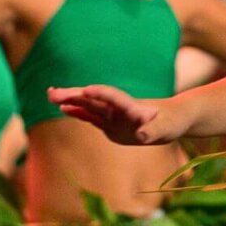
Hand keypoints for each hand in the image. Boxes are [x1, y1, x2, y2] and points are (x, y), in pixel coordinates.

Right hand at [48, 85, 186, 144]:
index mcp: (133, 106)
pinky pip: (91, 116)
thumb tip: (141, 135)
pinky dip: (78, 111)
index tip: (86, 90)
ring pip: (89, 105)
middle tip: (52, 93)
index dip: (101, 94)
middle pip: (94, 99)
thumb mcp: (167, 128)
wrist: (174, 118)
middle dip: (75, 95)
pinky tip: (63, 108)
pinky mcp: (111, 123)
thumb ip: (153, 131)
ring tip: (51, 96)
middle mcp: (119, 108)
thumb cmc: (173, 121)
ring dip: (71, 100)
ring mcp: (113, 115)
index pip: (114, 97)